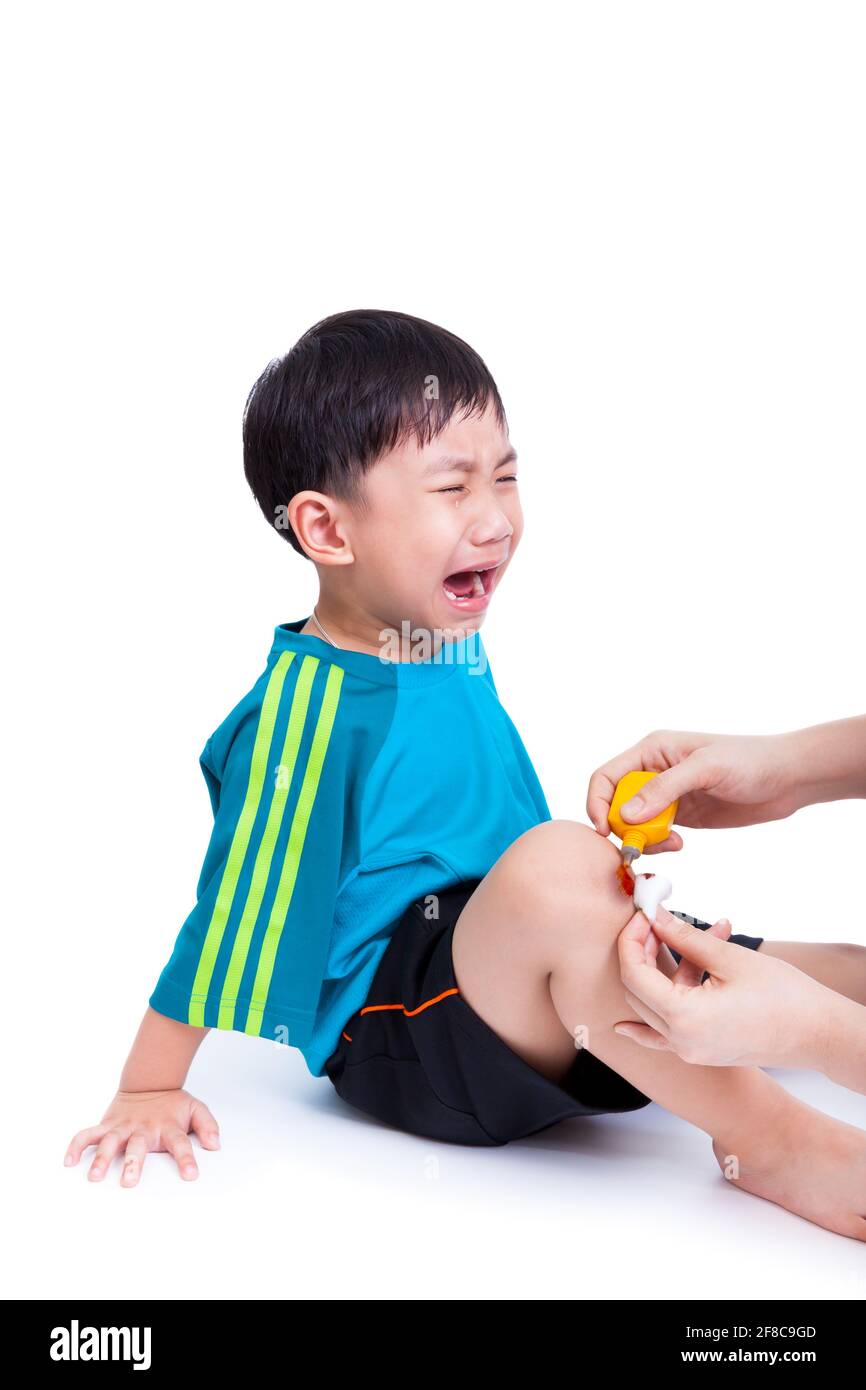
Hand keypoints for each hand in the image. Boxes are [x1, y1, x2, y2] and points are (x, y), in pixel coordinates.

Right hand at [63, 1088, 220, 1185]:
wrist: (149, 1082)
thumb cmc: (172, 1103)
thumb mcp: (195, 1109)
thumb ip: (207, 1126)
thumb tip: (215, 1145)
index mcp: (168, 1127)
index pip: (180, 1143)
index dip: (186, 1159)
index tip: (190, 1175)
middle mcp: (144, 1128)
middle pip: (138, 1145)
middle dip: (134, 1163)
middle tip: (129, 1182)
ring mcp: (124, 1126)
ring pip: (110, 1141)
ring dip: (101, 1158)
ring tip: (94, 1176)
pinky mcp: (107, 1125)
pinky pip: (88, 1134)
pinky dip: (77, 1146)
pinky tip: (69, 1161)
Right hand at [586, 729, 801, 852]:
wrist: (787, 778)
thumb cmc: (750, 760)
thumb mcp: (706, 769)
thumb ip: (664, 789)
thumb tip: (625, 814)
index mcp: (652, 750)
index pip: (607, 776)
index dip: (598, 803)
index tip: (605, 830)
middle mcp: (654, 771)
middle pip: (616, 803)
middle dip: (622, 826)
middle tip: (641, 845)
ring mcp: (667, 795)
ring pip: (634, 822)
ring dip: (643, 838)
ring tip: (669, 843)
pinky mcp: (681, 815)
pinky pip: (655, 833)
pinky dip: (660, 844)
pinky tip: (680, 843)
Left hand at [614, 904, 825, 1067]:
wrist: (818, 1032)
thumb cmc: (783, 997)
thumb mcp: (729, 959)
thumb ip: (684, 938)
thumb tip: (655, 917)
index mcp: (684, 1018)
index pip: (633, 974)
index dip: (632, 940)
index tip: (643, 915)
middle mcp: (680, 1041)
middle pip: (637, 992)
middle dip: (641, 951)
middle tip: (656, 921)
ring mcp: (689, 1051)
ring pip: (652, 1007)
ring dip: (661, 970)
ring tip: (694, 938)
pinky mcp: (700, 1051)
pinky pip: (661, 1037)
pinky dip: (645, 1025)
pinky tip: (624, 1024)